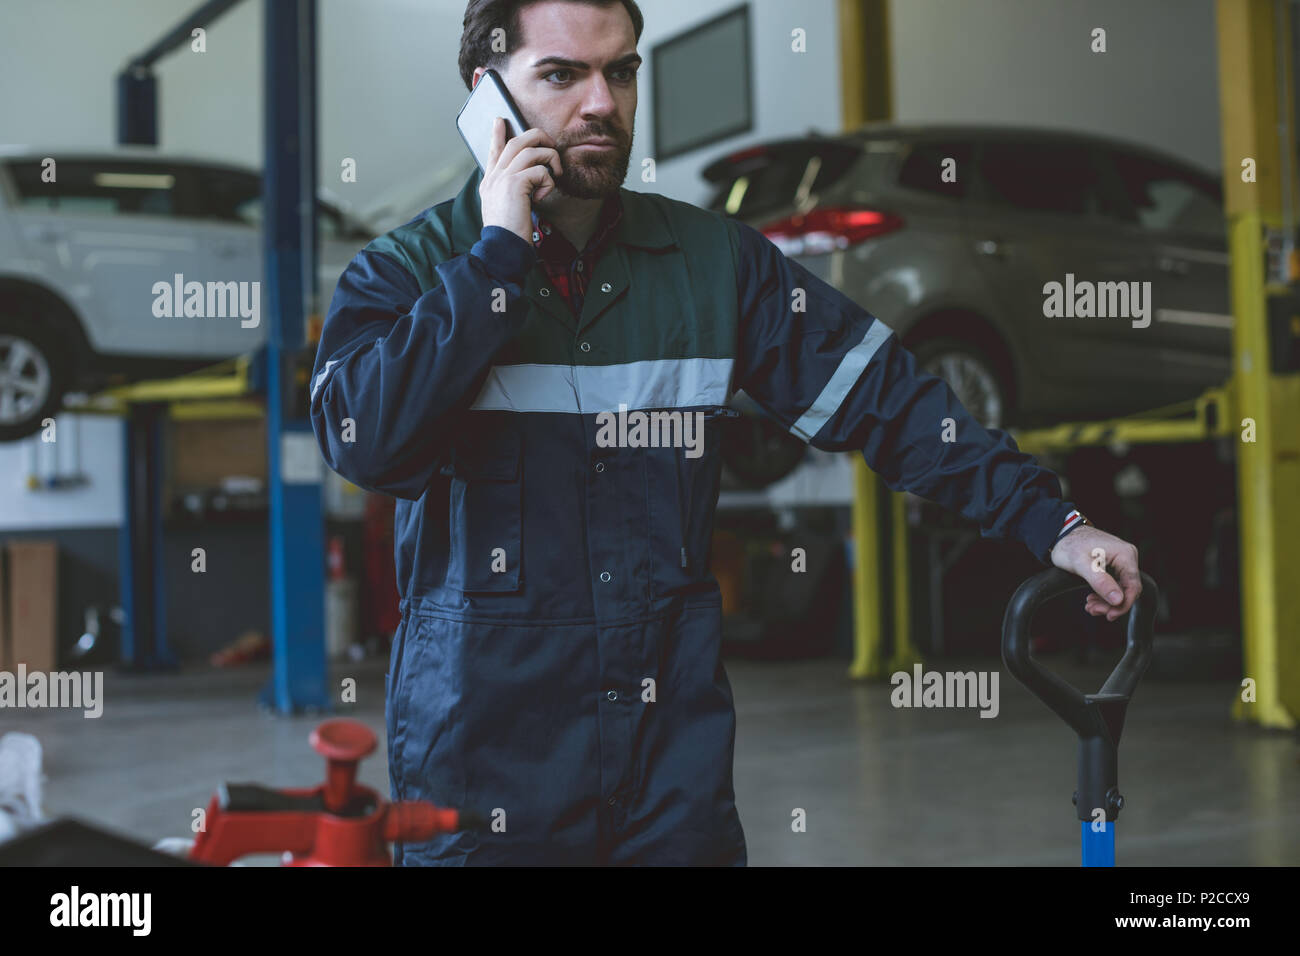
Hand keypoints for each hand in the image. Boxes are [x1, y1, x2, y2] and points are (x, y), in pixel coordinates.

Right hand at [479, 118, 561, 242]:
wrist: (502, 248)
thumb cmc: (509, 232)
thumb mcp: (505, 207)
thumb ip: (512, 190)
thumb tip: (531, 178)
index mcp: (490, 181)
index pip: (493, 150)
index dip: (497, 133)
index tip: (499, 120)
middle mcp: (494, 176)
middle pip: (517, 141)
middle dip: (539, 138)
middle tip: (551, 147)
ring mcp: (503, 178)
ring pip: (532, 150)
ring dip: (550, 160)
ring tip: (554, 174)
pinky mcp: (515, 184)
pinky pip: (540, 170)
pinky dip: (547, 181)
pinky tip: (542, 195)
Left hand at [1049, 525, 1141, 621]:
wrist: (1060, 535)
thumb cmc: (1069, 544)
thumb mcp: (1081, 564)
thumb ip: (1100, 581)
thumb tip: (1118, 599)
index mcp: (1125, 554)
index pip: (1133, 586)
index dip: (1124, 604)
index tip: (1110, 615)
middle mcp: (1127, 557)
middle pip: (1127, 589)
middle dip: (1111, 604)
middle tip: (1094, 610)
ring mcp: (1121, 561)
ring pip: (1120, 590)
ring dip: (1106, 602)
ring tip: (1090, 606)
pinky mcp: (1114, 566)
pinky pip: (1114, 585)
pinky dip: (1103, 595)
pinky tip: (1092, 600)